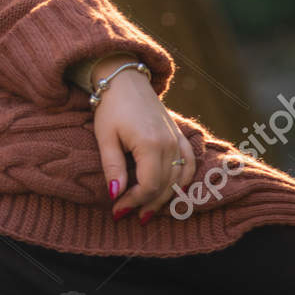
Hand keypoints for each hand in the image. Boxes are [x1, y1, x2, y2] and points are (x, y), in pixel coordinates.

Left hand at [90, 59, 196, 222]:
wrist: (125, 80)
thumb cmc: (111, 107)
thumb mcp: (105, 137)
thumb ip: (112, 167)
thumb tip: (115, 195)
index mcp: (151, 144)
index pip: (149, 186)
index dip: (133, 202)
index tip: (117, 210)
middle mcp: (169, 144)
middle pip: (165, 186)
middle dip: (147, 204)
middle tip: (128, 215)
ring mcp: (178, 139)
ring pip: (179, 179)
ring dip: (165, 198)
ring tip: (147, 211)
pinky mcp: (180, 135)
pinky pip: (190, 163)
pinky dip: (184, 180)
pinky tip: (174, 191)